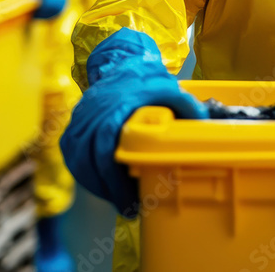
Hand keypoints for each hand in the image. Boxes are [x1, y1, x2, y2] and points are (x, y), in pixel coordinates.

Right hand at [60, 28, 206, 215]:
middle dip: (109, 188)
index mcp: (114, 107)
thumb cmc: (146, 82)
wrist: (120, 66)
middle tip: (128, 207)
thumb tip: (202, 124)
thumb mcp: (170, 88)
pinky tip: (104, 186)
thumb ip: (186, 104)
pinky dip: (87, 176)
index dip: (115, 176)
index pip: (106, 145)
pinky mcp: (72, 129)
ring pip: (79, 162)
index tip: (131, 196)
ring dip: (98, 185)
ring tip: (119, 200)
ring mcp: (79, 122)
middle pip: (91, 160)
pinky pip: (73, 159)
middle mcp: (92, 115)